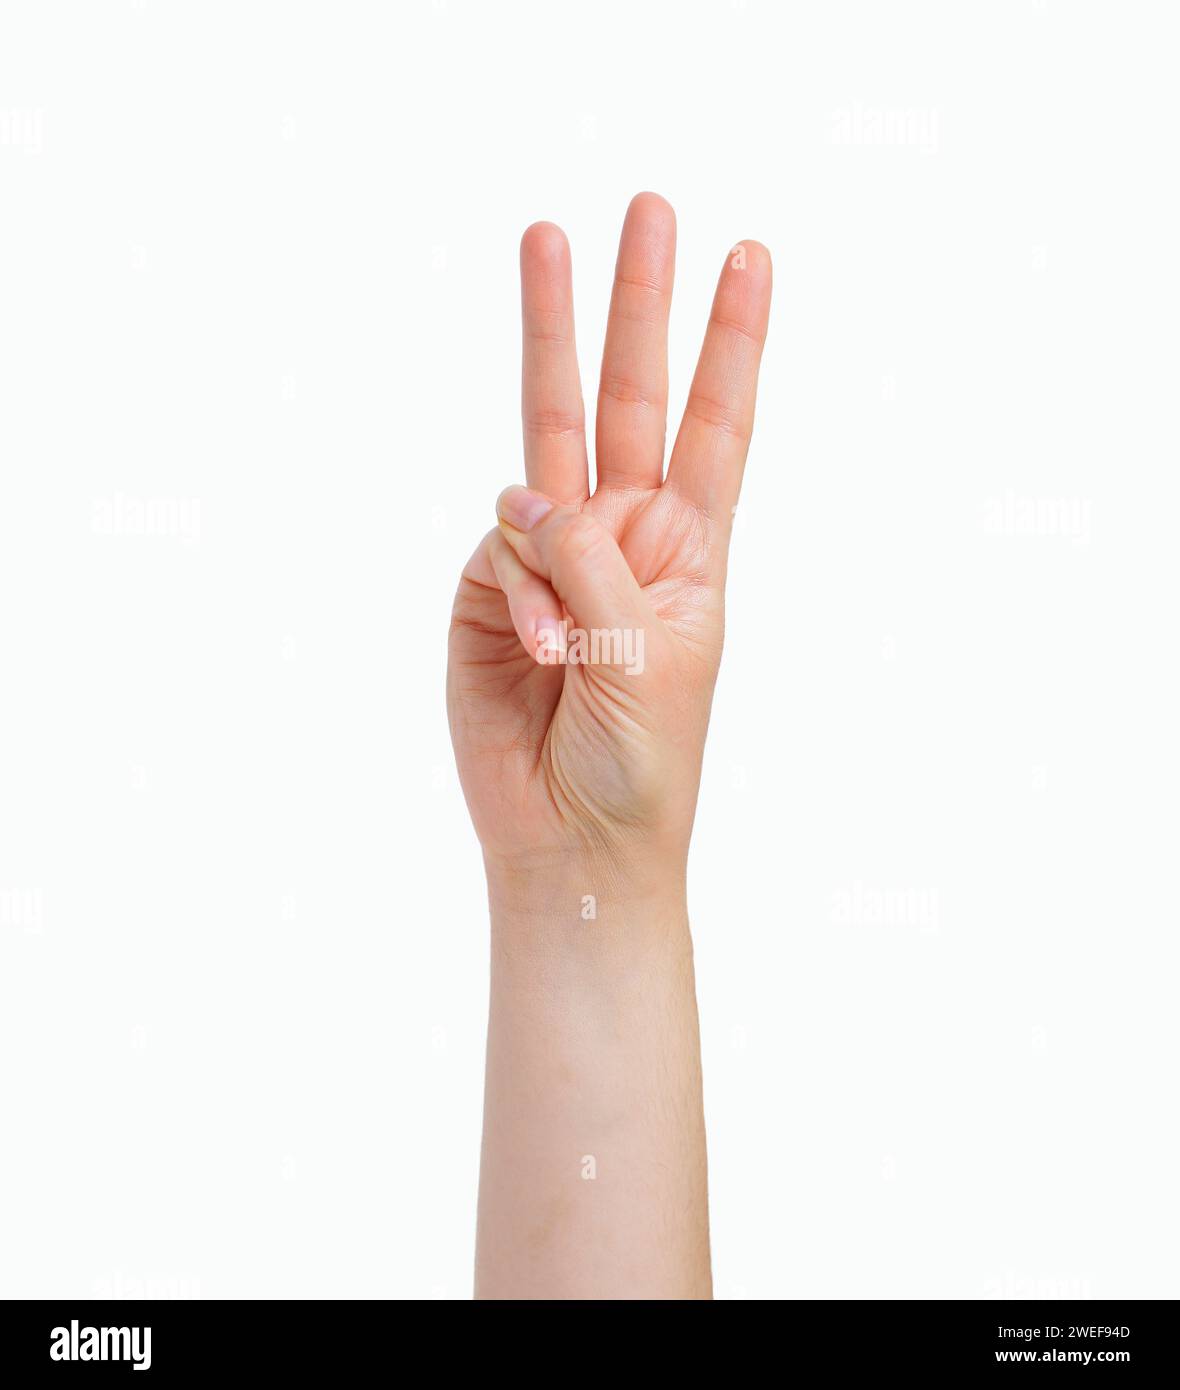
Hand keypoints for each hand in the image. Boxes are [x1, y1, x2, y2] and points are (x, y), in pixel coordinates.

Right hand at [447, 193, 770, 891]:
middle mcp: (622, 536)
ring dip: (550, 332)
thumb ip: (592, 561)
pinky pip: (502, 547)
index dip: (733, 342)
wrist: (572, 840)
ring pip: (547, 433)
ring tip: (545, 233)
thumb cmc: (642, 759)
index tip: (749, 255)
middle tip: (647, 206)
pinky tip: (537, 647)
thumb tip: (526, 495)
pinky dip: (520, 587)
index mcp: (688, 550)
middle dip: (638, 303)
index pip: (716, 426)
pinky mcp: (490, 587)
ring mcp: (552, 558)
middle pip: (631, 399)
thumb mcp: (650, 655)